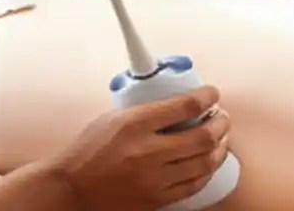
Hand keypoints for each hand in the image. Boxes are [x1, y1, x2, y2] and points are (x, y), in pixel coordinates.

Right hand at [48, 85, 231, 209]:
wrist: (72, 189)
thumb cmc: (86, 152)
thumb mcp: (112, 118)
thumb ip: (145, 112)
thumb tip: (174, 106)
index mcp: (135, 124)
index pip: (185, 105)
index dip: (206, 97)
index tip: (211, 93)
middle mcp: (149, 151)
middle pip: (204, 135)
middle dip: (221, 122)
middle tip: (221, 116)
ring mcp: (155, 178)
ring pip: (205, 162)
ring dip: (220, 147)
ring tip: (221, 138)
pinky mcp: (157, 199)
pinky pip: (194, 185)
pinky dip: (207, 171)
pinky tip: (208, 162)